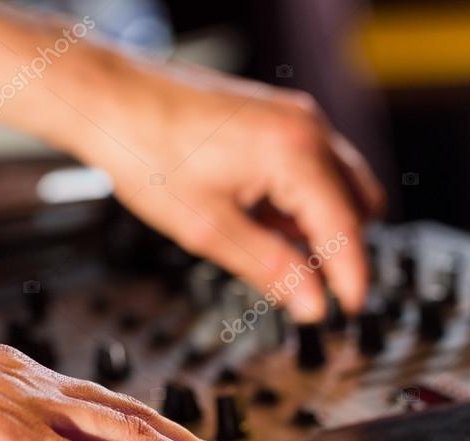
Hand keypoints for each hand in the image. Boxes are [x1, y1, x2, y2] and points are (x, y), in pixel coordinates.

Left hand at [53, 61, 384, 321]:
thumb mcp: (209, 229)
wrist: (112, 100)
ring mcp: (295, 117)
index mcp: (294, 152)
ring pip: (339, 185)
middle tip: (306, 287)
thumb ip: (269, 268)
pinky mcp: (280, 117)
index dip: (350, 277)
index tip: (348, 310)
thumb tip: (312, 303)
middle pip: (357, 205)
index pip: (345, 227)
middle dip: (339, 248)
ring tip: (268, 247)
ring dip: (319, 224)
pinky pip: (315, 167)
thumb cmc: (147, 153)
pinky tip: (259, 216)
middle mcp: (306, 127)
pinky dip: (301, 199)